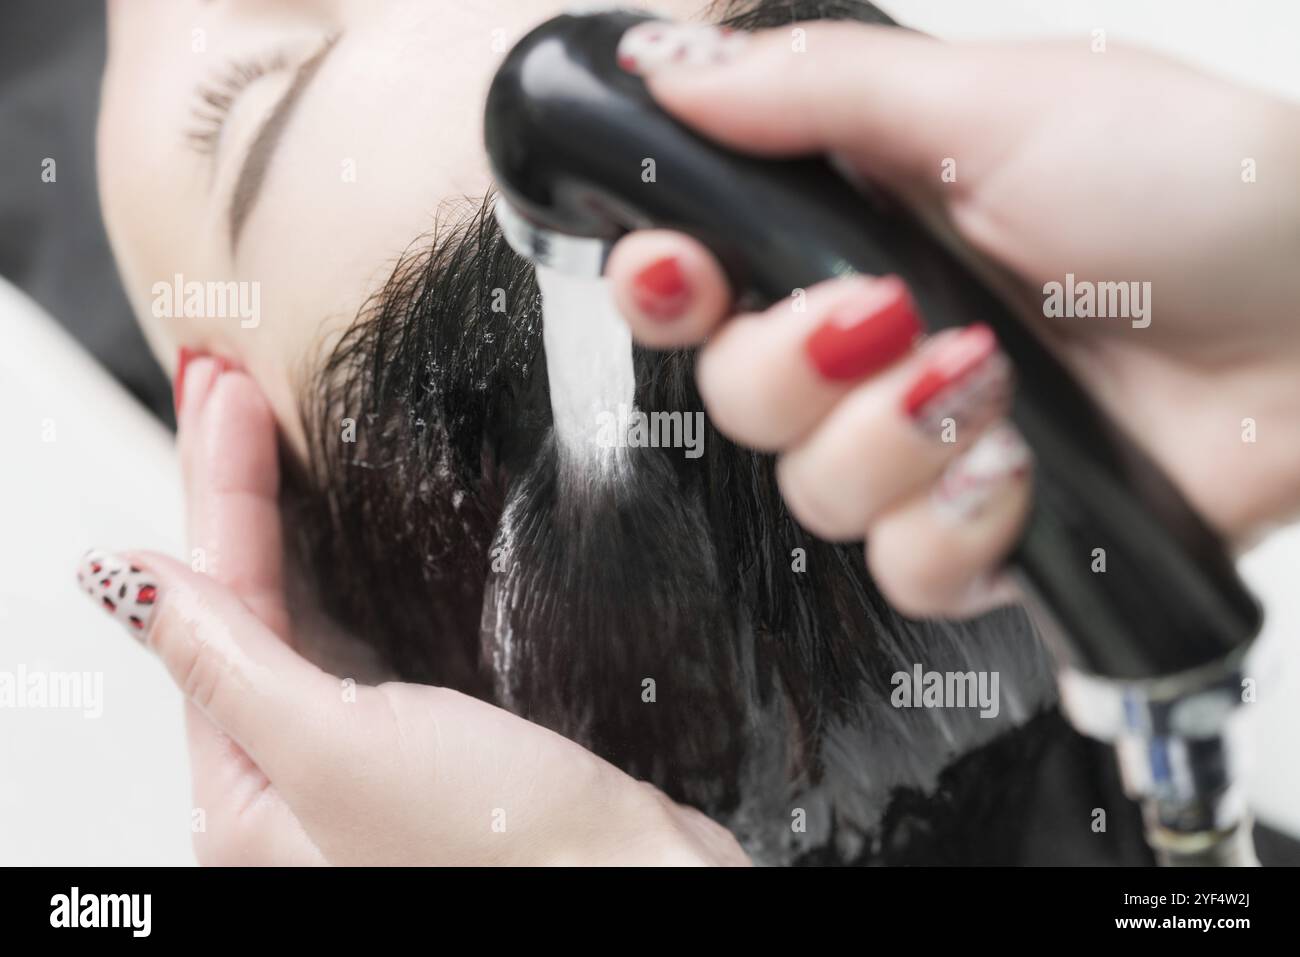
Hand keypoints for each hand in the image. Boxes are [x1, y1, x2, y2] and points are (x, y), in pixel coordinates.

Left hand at [77, 357, 747, 865]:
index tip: (224, 393)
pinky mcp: (439, 730)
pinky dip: (353, 558)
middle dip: (238, 489)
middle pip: (248, 602)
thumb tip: (123, 584)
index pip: (211, 608)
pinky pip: (370, 625)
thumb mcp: (337, 751)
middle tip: (227, 387)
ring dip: (286, 514)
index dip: (219, 489)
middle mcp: (299, 775)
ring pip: (307, 606)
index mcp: (249, 794)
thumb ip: (228, 662)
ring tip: (263, 431)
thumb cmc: (501, 862)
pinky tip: (350, 518)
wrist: (640, 892)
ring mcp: (369, 750)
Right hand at [607, 20, 1299, 616]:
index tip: (681, 274)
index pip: (700, 277)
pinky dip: (959, 531)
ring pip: (814, 494)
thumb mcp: (996, 103)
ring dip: (894, 445)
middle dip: (794, 370)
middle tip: (890, 317)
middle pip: (736, 398)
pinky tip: (1019, 477)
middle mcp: (879, 342)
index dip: (663, 287)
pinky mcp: (987, 528)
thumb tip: (669, 63)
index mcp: (860, 231)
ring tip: (991, 388)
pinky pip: (908, 574)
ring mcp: (930, 443)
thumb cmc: (1198, 184)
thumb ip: (817, 88)